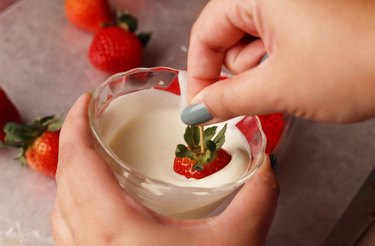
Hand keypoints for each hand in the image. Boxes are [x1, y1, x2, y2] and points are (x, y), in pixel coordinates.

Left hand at [51, 93, 278, 245]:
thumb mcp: (238, 242)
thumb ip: (257, 196)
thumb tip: (267, 165)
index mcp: (118, 231)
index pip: (79, 165)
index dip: (74, 126)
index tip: (84, 101)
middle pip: (65, 181)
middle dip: (73, 142)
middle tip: (91, 119)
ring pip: (60, 206)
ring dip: (70, 172)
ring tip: (90, 151)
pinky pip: (67, 228)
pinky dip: (72, 201)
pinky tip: (91, 196)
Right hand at [186, 0, 374, 123]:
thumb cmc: (356, 62)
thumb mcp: (278, 87)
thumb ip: (227, 100)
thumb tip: (195, 111)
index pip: (205, 32)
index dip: (198, 72)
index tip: (198, 105)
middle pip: (227, 38)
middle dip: (236, 74)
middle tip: (253, 98)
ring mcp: (293, 5)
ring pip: (251, 45)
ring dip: (259, 74)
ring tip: (288, 85)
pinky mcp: (308, 18)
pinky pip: (274, 45)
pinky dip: (276, 68)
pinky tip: (298, 78)